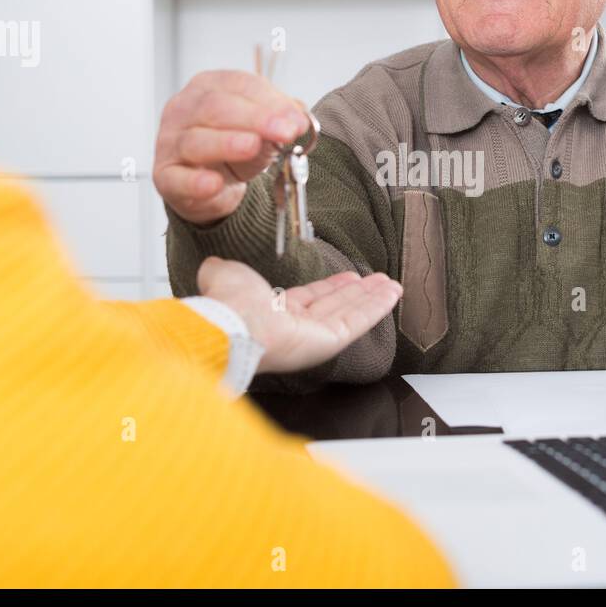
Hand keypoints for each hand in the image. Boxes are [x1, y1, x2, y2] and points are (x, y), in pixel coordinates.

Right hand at [154, 70, 312, 224]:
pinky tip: (213, 183)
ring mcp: (170, 142)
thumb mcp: (263, 130)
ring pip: (195, 140)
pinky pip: (177, 179)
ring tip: (252, 146)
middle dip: (255, 119)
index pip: (239, 85)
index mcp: (209, 86)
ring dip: (226, 143)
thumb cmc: (235, 149)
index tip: (296, 121)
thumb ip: (281, 121)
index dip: (270, 101)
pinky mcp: (166, 176)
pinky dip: (195, 182)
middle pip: (215, 107)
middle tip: (285, 132)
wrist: (211, 185)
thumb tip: (299, 121)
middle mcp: (184, 109)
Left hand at [197, 257, 401, 372]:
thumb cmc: (227, 303)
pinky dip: (376, 307)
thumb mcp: (224, 274)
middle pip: (336, 307)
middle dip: (359, 293)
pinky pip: (357, 322)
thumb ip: (224, 270)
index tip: (350, 277)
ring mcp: (315, 336)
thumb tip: (213, 264)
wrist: (232, 324)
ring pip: (351, 314)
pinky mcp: (329, 342)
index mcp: (275, 312)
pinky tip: (391, 294)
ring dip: (373, 299)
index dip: (333, 287)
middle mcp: (297, 326)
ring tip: (392, 285)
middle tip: (379, 281)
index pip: (312, 299)